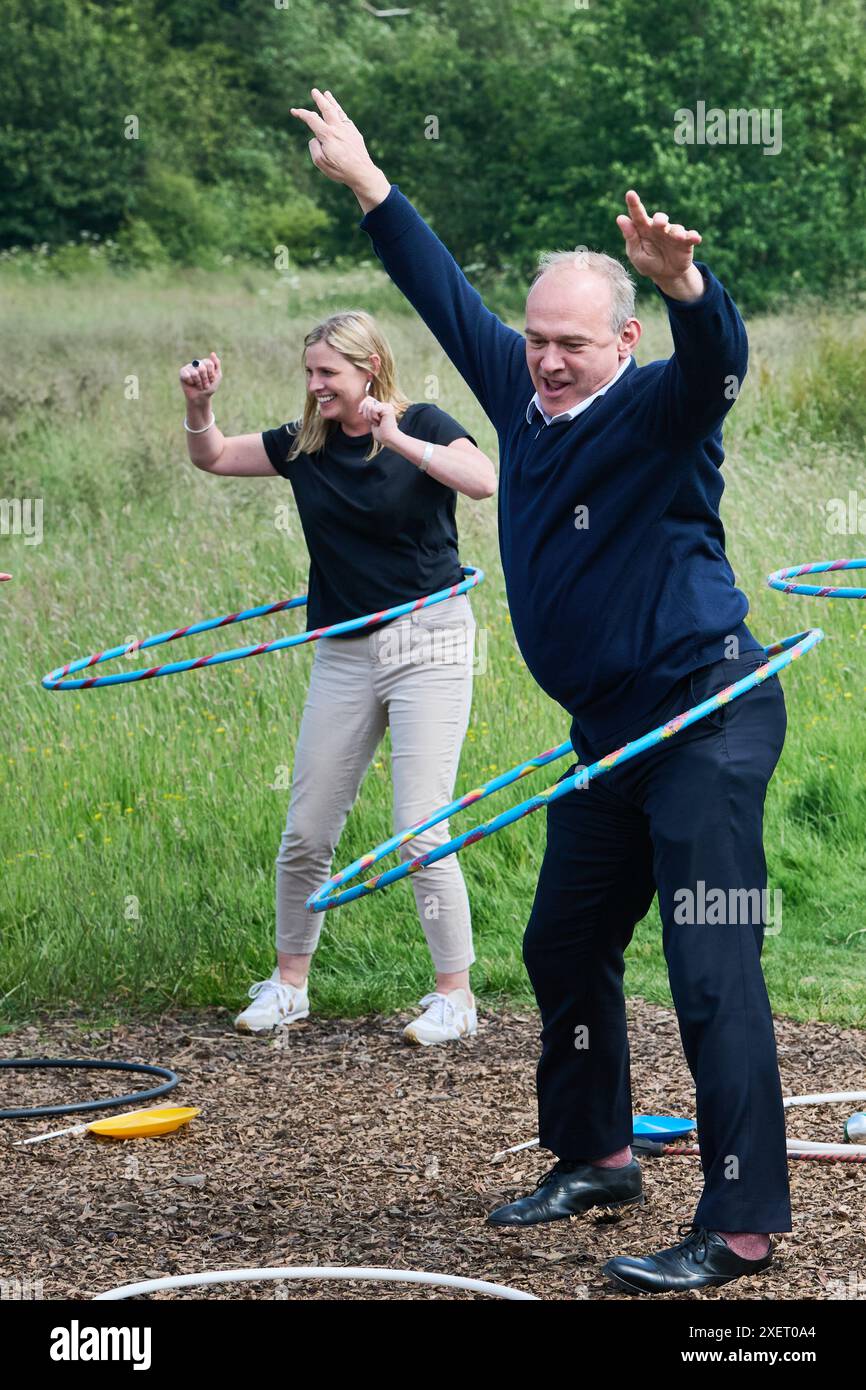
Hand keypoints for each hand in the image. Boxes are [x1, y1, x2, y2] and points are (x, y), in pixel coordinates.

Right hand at [180, 352, 221, 404]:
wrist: (201, 398)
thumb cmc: (209, 387)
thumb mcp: (217, 376)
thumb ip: (216, 364)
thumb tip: (212, 353)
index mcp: (205, 363)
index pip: (209, 363)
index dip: (211, 374)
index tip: (212, 380)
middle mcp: (197, 363)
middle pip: (202, 368)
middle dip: (205, 380)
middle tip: (205, 385)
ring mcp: (189, 367)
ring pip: (195, 373)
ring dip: (198, 383)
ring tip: (199, 385)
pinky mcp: (182, 372)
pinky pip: (187, 375)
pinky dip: (191, 382)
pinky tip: (191, 383)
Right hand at [289, 88, 387, 204]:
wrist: (362, 173)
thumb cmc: (340, 170)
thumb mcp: (321, 162)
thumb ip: (314, 147)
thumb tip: (316, 138)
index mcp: (327, 134)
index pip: (311, 119)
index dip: (301, 113)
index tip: (294, 111)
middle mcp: (338, 128)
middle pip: (327, 108)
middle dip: (319, 99)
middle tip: (314, 91)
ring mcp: (348, 129)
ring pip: (338, 111)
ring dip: (332, 101)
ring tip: (327, 94)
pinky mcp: (355, 134)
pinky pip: (346, 119)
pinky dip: (341, 113)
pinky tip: (339, 113)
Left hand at [358, 394, 400, 446]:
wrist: (388, 439)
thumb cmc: (381, 433)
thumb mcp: (371, 420)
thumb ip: (368, 412)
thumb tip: (360, 409)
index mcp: (382, 407)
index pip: (368, 399)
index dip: (362, 405)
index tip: (360, 413)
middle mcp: (385, 404)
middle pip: (367, 401)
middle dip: (366, 413)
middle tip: (373, 422)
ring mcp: (387, 406)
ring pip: (369, 406)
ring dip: (370, 417)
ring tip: (378, 423)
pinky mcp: (387, 408)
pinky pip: (373, 409)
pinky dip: (373, 417)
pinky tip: (380, 422)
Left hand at [616, 191, 702, 295]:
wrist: (666, 275)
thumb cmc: (648, 262)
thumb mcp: (636, 254)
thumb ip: (630, 238)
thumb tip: (620, 218)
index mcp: (644, 230)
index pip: (637, 215)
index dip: (634, 204)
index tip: (630, 194)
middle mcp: (659, 228)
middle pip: (660, 219)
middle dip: (661, 219)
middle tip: (660, 223)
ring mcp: (673, 234)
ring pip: (676, 228)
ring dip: (677, 232)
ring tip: (678, 237)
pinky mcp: (686, 242)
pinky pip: (691, 236)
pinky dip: (693, 236)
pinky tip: (696, 237)